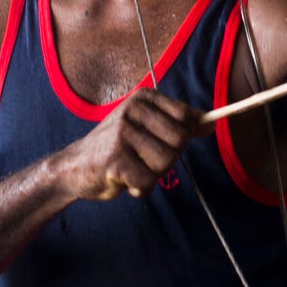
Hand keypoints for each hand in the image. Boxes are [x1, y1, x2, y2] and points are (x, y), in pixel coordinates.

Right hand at [61, 88, 199, 199]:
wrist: (74, 167)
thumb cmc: (118, 147)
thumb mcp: (148, 126)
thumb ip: (179, 123)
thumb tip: (211, 122)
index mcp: (143, 98)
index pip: (186, 116)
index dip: (183, 136)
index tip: (163, 142)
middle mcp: (132, 110)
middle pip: (180, 140)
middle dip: (169, 157)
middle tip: (146, 159)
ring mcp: (122, 134)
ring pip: (166, 162)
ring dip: (153, 174)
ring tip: (134, 168)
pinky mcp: (114, 159)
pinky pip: (148, 182)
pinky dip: (141, 188)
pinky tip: (125, 180)